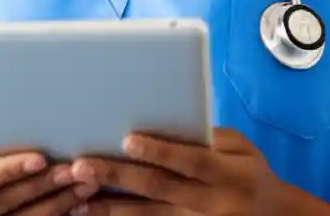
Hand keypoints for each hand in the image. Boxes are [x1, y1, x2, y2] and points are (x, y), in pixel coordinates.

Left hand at [68, 128, 329, 215]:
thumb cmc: (251, 174)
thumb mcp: (243, 148)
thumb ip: (210, 137)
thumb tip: (172, 122)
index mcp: (227, 173)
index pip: (191, 161)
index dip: (161, 151)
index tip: (127, 139)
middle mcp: (210, 202)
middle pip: (159, 189)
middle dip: (118, 177)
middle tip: (82, 167)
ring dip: (110, 208)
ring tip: (78, 201)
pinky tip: (94, 215)